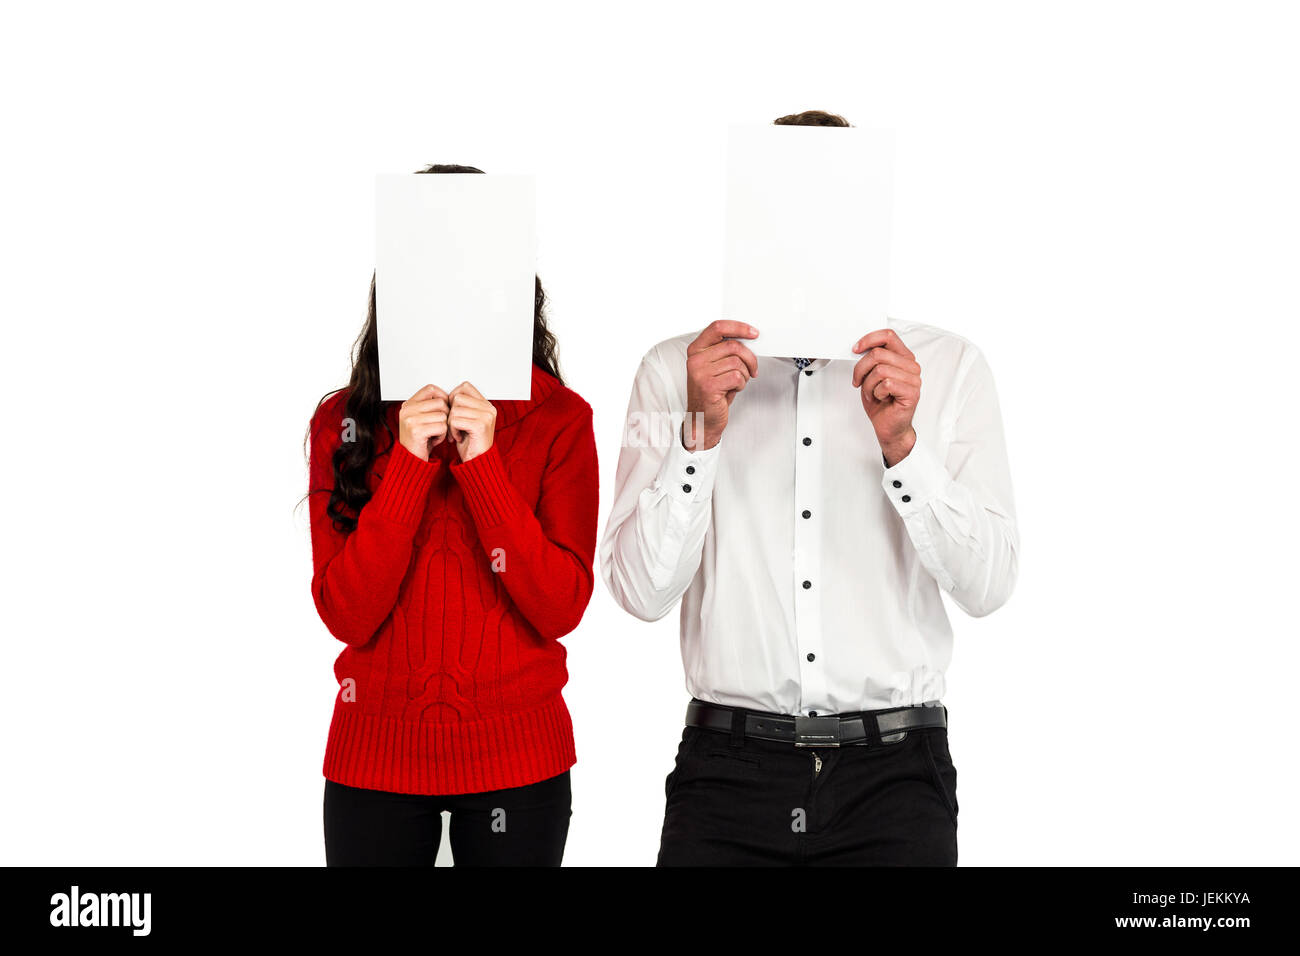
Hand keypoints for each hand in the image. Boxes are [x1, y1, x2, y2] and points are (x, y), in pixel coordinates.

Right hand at [398, 384, 449, 460]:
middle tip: (441, 426)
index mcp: (408, 404)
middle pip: (440, 402)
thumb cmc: (420, 440)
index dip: (442, 396)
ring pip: (443, 415)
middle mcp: (408, 410)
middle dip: (446, 415)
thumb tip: (448, 396)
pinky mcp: (417, 430)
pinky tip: (434, 440)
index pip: (431, 388)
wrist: (411, 460)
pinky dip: (442, 435)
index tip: (445, 408)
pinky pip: (442, 427)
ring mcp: (411, 419)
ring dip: (444, 427)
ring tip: (435, 434)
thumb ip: (430, 406)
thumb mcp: (422, 419)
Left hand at [447, 381, 496, 461]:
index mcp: (486, 405)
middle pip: (457, 397)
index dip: (453, 398)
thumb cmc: (470, 442)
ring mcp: (486, 416)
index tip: (453, 413)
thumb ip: (462, 405)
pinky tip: (458, 438)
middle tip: (453, 426)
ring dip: (450, 423)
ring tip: (455, 433)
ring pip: (455, 409)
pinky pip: (455, 420)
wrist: (477, 462)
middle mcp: (488, 408)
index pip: (464, 387)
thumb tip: (446, 395)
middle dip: (450, 412)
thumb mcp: (467, 419)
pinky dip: (452, 430)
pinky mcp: (480, 425)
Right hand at [683, 320, 758, 450]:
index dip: (739, 327)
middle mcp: (696, 359)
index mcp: (696, 349)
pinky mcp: (709, 386)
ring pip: (737, 363)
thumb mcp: (715, 367)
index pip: (718, 327)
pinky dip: (741, 384)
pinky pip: (737, 377)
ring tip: (737, 382)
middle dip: (749, 358)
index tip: (754, 333)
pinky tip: (733, 390)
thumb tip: (749, 339)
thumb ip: (725, 351)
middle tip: (752, 368)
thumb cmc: (712, 392)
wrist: (702, 418)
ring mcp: (700, 373)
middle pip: (733, 345)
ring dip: (744, 374)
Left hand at [851, 328, 921, 463]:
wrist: (888, 426)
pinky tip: (881, 398)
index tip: (855, 349)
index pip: (888, 336)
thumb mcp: (871, 375)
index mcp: (903, 357)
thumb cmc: (881, 402)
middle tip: (859, 382)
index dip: (869, 339)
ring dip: (868, 384)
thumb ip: (871, 359)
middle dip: (861, 369)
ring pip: (880, 370)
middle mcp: (911, 366)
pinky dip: (876, 392)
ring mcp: (914, 379)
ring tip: (873, 393)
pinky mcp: (912, 392)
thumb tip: (860, 348)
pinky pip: (886, 384)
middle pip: (879, 354)